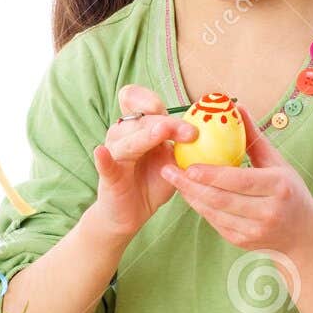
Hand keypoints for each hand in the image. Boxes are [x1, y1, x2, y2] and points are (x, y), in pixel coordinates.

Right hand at [90, 86, 196, 238]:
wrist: (134, 213)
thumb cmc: (154, 181)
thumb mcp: (174, 160)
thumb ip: (184, 144)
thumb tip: (211, 128)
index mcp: (139, 127)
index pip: (137, 100)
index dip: (150, 99)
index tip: (180, 109)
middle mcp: (123, 135)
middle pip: (142, 121)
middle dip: (167, 123)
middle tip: (191, 133)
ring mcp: (114, 155)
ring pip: (126, 140)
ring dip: (144, 135)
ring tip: (161, 132)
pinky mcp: (109, 177)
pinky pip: (106, 165)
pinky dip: (104, 159)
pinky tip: (101, 152)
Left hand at [161, 105, 312, 255]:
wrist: (302, 234)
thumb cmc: (289, 191)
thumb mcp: (279, 163)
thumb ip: (255, 137)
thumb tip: (237, 107)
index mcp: (279, 187)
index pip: (239, 180)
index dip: (211, 174)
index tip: (188, 165)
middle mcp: (268, 212)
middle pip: (221, 198)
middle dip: (191, 185)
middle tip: (169, 170)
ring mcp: (255, 230)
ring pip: (214, 213)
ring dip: (191, 196)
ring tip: (174, 180)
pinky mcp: (243, 242)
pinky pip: (215, 223)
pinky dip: (200, 207)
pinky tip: (189, 194)